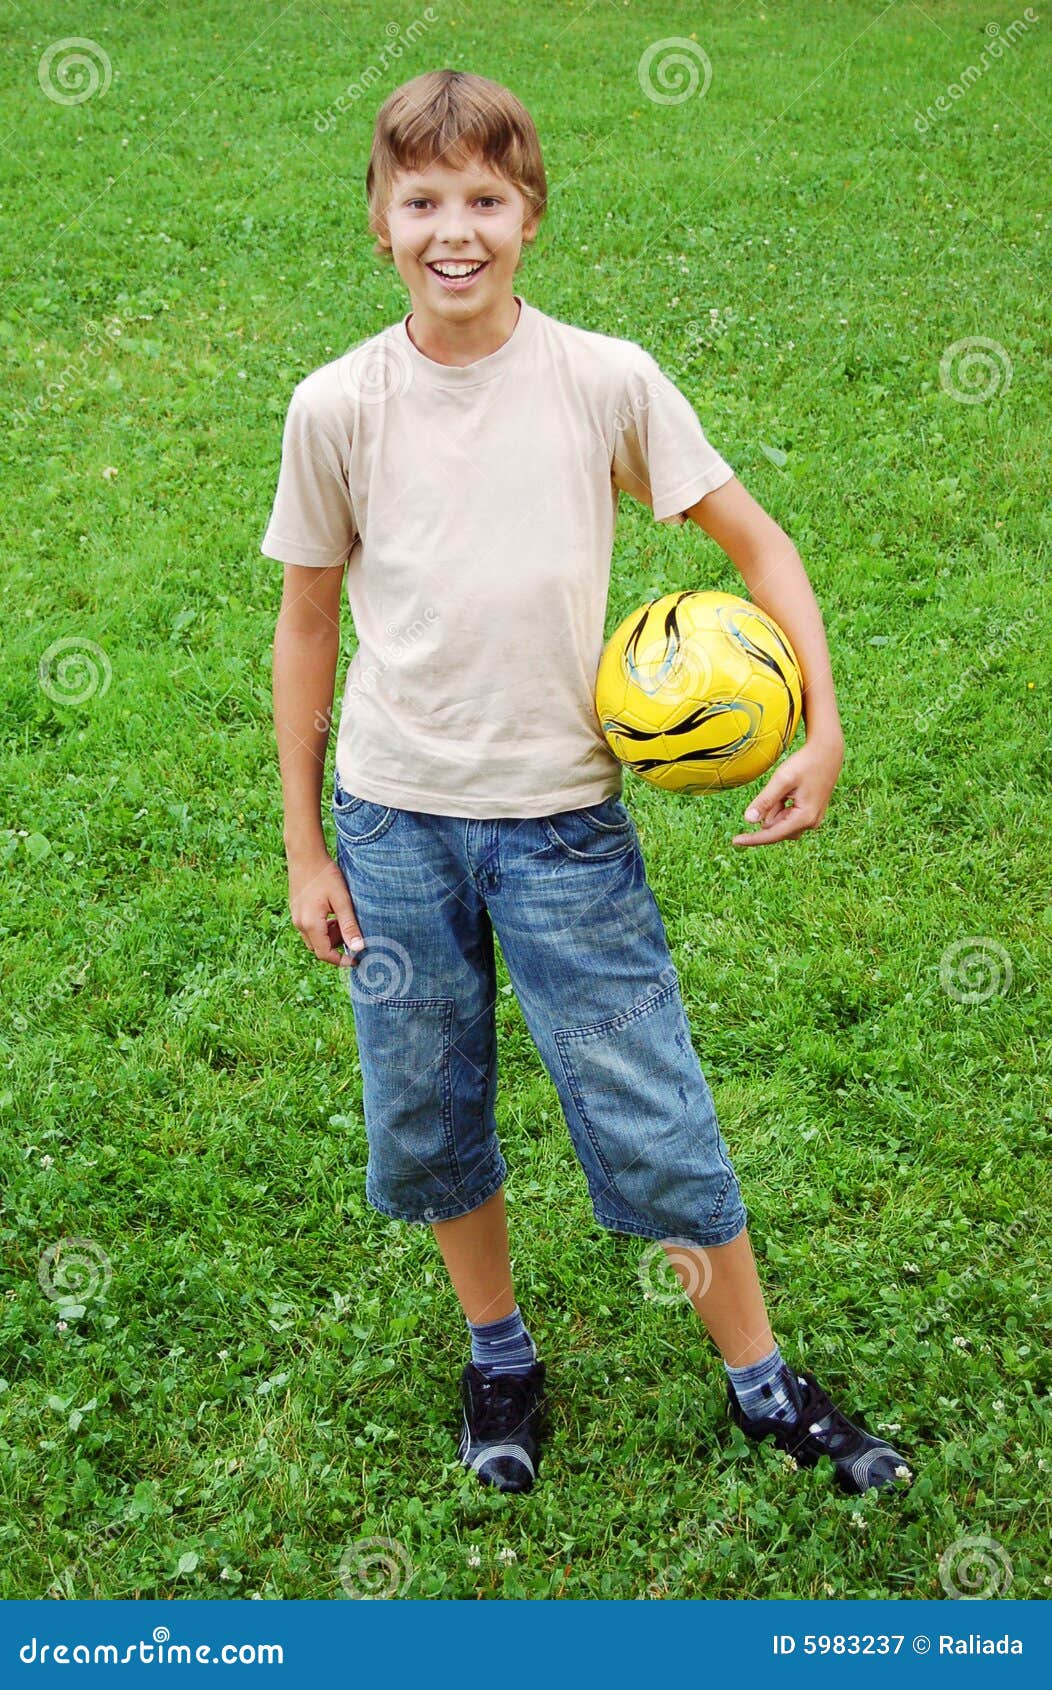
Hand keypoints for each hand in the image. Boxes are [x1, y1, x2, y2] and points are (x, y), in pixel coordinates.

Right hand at [287, 846, 365, 965]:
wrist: (305, 854)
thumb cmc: (325, 875)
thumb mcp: (342, 900)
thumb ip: (349, 925)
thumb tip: (358, 947)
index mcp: (311, 924)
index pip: (325, 954)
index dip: (341, 960)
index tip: (356, 959)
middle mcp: (299, 924)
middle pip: (318, 948)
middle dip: (335, 946)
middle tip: (350, 932)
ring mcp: (296, 917)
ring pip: (313, 939)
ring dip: (329, 936)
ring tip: (342, 918)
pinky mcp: (296, 910)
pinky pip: (309, 928)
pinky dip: (322, 928)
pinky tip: (332, 912)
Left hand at [732, 734, 843, 846]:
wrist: (827, 752)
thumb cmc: (805, 764)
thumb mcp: (782, 780)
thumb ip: (765, 801)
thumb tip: (748, 820)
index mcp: (805, 818)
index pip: (772, 834)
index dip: (752, 838)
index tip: (734, 841)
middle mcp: (811, 823)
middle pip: (776, 828)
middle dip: (770, 811)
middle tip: (780, 790)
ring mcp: (813, 820)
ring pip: (781, 822)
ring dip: (777, 807)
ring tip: (787, 788)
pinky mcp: (811, 814)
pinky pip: (789, 816)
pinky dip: (783, 805)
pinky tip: (790, 790)